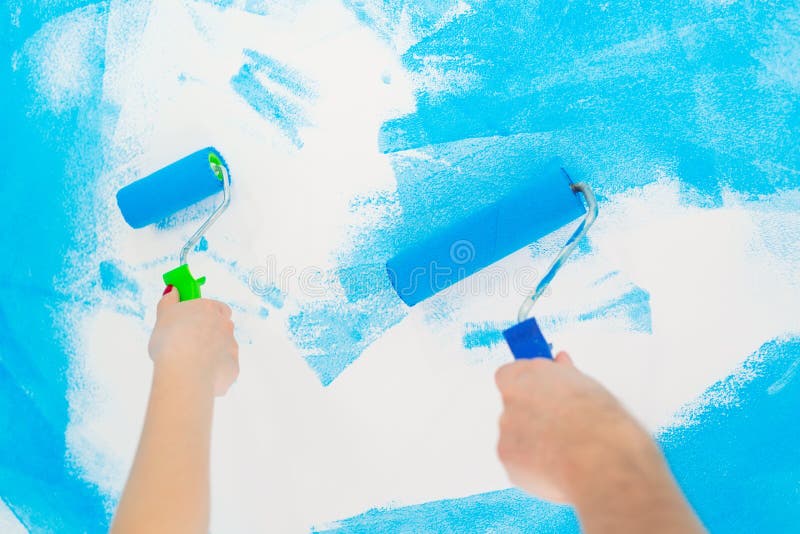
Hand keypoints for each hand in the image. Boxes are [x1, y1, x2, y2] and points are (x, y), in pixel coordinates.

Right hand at [148, 286, 238, 395]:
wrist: (184, 373)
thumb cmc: (170, 341)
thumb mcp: (163, 315)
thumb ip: (169, 301)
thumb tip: (173, 290)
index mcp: (210, 309)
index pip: (216, 307)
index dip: (205, 314)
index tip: (192, 322)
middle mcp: (226, 325)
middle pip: (222, 327)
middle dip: (210, 334)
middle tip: (190, 344)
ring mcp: (232, 346)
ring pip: (224, 348)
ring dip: (212, 353)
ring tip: (190, 363)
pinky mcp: (234, 367)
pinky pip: (224, 368)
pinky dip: (213, 371)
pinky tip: (197, 375)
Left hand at [495, 352, 652, 502]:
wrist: (601, 461)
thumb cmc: (602, 425)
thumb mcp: (589, 388)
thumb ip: (566, 376)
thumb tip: (560, 365)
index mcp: (531, 374)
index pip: (511, 374)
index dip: (528, 387)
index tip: (542, 395)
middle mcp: (513, 397)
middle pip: (514, 406)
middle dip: (531, 417)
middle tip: (559, 430)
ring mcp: (507, 427)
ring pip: (514, 434)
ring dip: (531, 442)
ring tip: (564, 452)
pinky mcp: (507, 456)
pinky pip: (515, 460)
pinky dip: (530, 466)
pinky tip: (555, 468)